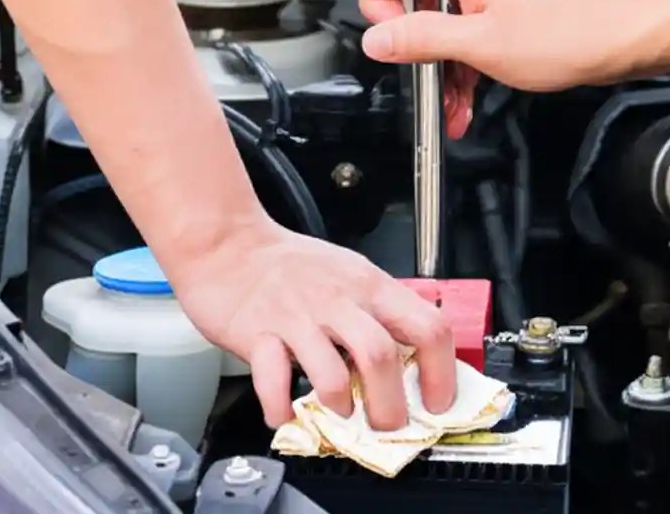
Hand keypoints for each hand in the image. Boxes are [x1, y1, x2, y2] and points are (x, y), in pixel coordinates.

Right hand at [170, 222, 455, 430]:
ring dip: (342, 408)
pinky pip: (273, 379)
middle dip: (390, 406)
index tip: (438, 402)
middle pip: (382, 358)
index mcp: (370, 287)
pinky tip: (286, 413)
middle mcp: (338, 300)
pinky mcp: (258, 333)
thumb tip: (413, 363)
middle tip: (387, 425)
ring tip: (340, 415)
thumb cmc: (289, 265)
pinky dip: (282, 407)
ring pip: (334, 373)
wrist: (227, 243)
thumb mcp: (350, 275)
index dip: (442, 372)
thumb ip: (378, 314)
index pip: (427, 327)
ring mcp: (297, 317)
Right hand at [359, 0, 650, 135]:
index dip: (376, 0)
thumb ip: (420, 39)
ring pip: (438, 14)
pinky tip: (466, 94)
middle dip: (414, 44)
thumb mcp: (481, 45)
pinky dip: (461, 56)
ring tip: (451, 101)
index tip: (393, 38)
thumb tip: (376, 39)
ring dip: (440, 61)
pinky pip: (464, 20)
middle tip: (425, 76)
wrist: (618, 36)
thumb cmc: (568, 34)